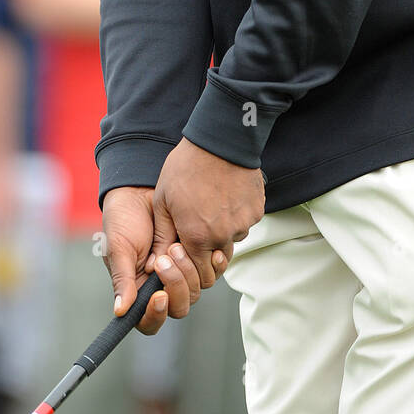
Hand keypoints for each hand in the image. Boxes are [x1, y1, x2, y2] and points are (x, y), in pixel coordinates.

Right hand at [101, 185, 221, 335]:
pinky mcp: (199, 256)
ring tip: (176, 243)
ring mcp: (182, 272)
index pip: (149, 321)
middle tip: (165, 257)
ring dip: (189, 270)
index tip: (159, 296)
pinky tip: (208, 249)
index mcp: (138, 291)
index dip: (155, 316)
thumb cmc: (123, 219)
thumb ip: (122, 279)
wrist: (142, 190)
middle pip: (179, 307)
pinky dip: (212, 263)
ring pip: (197, 290)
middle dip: (176, 286)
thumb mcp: (118, 248)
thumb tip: (120, 311)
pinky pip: (212, 271)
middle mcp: (161, 286)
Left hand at [149, 138, 264, 289]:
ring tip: (211, 203)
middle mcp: (224, 235)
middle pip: (218, 260)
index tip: (185, 248)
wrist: (220, 140)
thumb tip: (156, 261)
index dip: (191, 264)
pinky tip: (225, 195)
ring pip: (232, 239)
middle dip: (207, 250)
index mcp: (198, 237)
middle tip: (199, 224)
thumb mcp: (164, 200)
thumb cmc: (187, 167)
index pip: (199, 272)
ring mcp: (243, 223)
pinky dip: (236, 215)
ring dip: (222, 231)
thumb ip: (162, 235)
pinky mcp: (257, 211)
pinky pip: (245, 222)